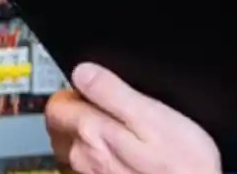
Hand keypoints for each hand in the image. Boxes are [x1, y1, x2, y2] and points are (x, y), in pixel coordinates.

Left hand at [44, 62, 221, 173]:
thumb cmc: (180, 164)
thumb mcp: (152, 115)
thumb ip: (112, 92)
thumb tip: (82, 71)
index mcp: (92, 133)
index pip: (56, 106)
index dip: (74, 91)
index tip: (93, 87)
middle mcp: (85, 159)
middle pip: (61, 129)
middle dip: (77, 113)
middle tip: (104, 104)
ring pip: (75, 149)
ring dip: (89, 136)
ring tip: (119, 128)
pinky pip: (92, 167)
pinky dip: (102, 156)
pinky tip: (126, 152)